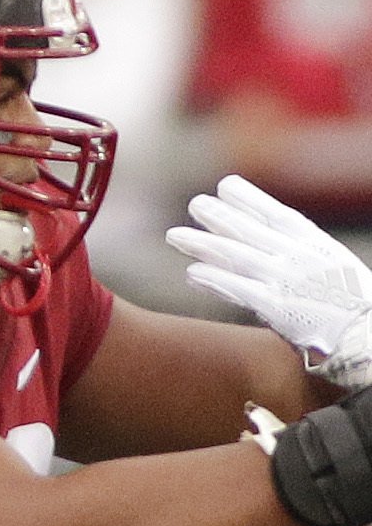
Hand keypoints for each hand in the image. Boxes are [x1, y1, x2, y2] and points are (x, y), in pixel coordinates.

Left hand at [167, 175, 371, 388]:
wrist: (371, 339)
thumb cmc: (357, 309)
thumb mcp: (339, 269)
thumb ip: (308, 254)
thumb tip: (279, 240)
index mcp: (317, 247)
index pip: (277, 215)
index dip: (249, 199)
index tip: (226, 186)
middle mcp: (298, 258)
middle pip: (248, 230)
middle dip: (218, 215)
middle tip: (194, 204)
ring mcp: (285, 281)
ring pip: (234, 255)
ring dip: (201, 244)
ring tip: (174, 235)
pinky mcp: (277, 309)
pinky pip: (238, 289)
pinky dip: (213, 279)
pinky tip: (192, 272)